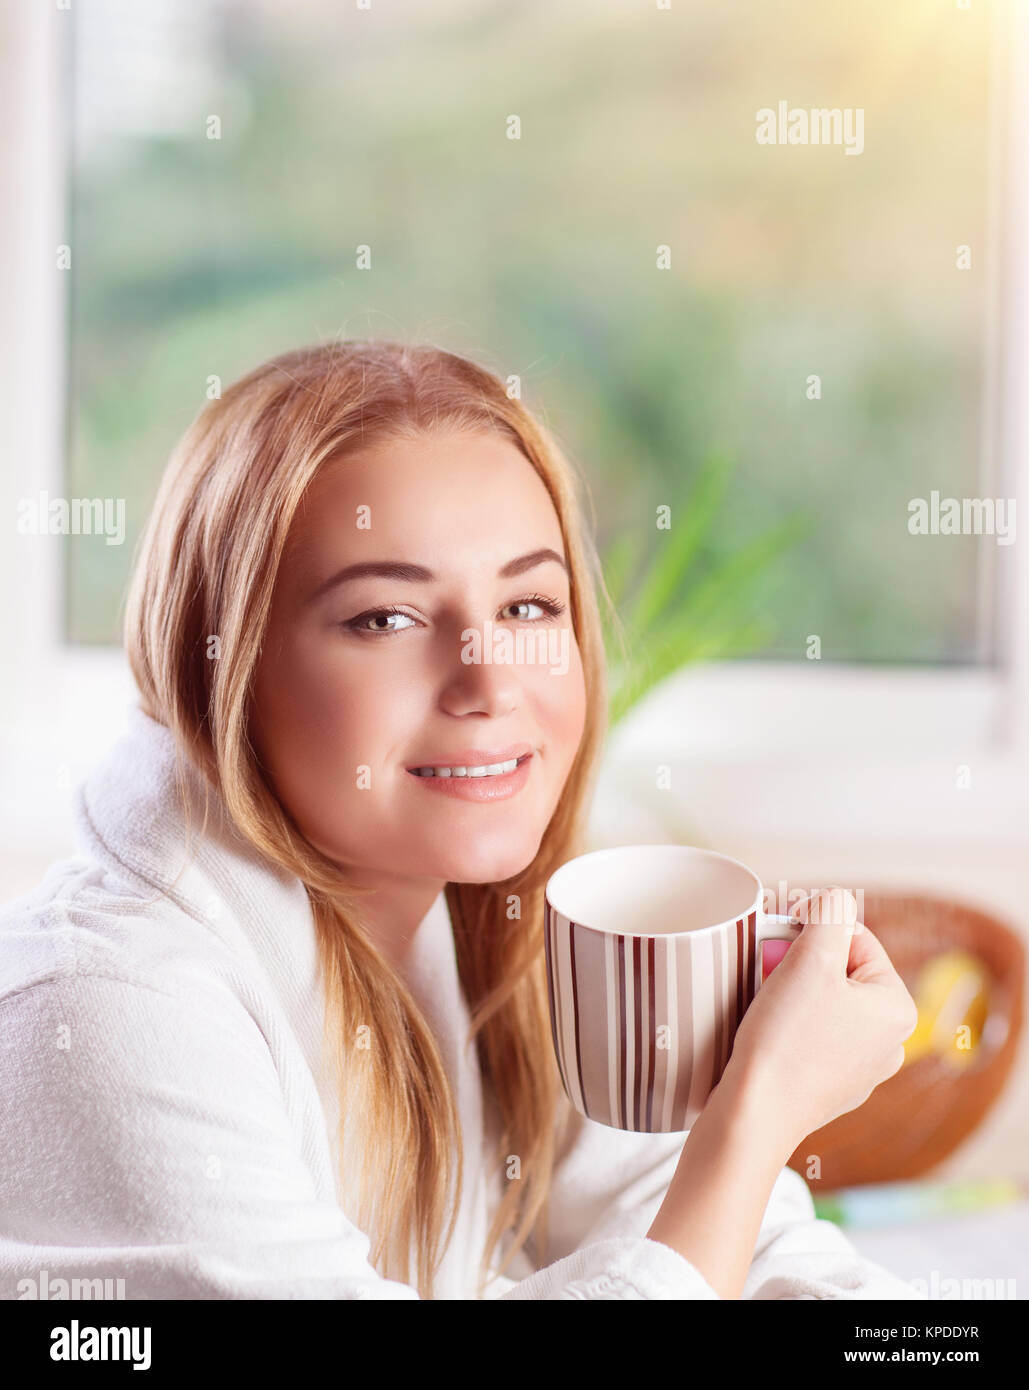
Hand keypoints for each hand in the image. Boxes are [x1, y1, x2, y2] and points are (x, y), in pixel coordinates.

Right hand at [721, 888, 918, 1153]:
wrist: (753, 1114)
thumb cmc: (785, 1039)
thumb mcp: (811, 958)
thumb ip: (830, 913)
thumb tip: (833, 901)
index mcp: (897, 1009)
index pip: (854, 939)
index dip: (811, 931)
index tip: (775, 941)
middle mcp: (888, 1043)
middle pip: (838, 970)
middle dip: (797, 962)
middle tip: (764, 969)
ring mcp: (859, 1069)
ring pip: (821, 1002)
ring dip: (789, 990)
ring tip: (761, 998)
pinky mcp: (826, 1087)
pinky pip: (808, 1036)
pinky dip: (785, 1024)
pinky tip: (764, 1032)